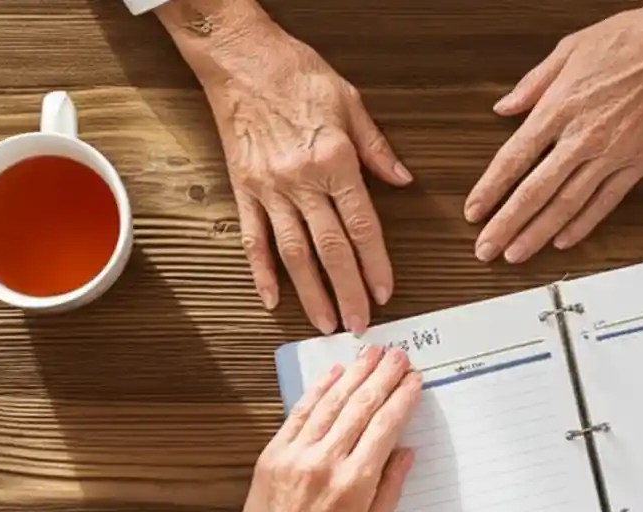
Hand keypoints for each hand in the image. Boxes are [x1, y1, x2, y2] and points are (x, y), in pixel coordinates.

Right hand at [161, 2, 412, 333]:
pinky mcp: (243, 189)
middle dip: (348, 291)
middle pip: (330, 249)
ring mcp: (269, 188)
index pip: (361, 226)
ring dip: (311, 293)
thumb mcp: (350, 102)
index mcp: (333, 160)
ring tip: (324, 323)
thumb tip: (402, 180)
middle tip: (359, 323)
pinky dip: (261, 272)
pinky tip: (272, 299)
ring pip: (293, 253)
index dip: (375, 264)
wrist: (240, 57)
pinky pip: (252, 239)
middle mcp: (301, 180)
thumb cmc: (295, 73)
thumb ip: (376, 148)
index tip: (385, 292)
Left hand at [223, 345, 421, 511]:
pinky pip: (299, 415)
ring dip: (354, 374)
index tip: (414, 381)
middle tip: (398, 356)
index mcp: (353, 485)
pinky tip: (333, 375)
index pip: (385, 428)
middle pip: (360, 407)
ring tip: (371, 353)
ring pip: (330, 403)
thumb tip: (406, 453)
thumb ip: (389, 490)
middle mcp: (323, 464)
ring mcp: (294, 457)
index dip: (402, 399)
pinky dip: (318, 391)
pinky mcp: (272, 457)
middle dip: (382, 377)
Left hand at [464, 0, 642, 263]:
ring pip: (566, 204)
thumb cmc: (628, 40)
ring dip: (538, 233)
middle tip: (486, 248)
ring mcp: (610, 154)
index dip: (490, 189)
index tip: (473, 211)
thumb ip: (533, 84)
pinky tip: (563, 241)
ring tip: (516, 254)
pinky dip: (583, 225)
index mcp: (559, 108)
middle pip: (534, 191)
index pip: (513, 158)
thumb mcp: (569, 49)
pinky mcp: (637, 164)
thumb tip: (504, 108)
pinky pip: (605, 202)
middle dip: (506, 224)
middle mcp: (581, 136)